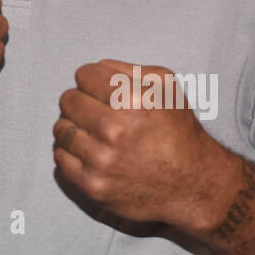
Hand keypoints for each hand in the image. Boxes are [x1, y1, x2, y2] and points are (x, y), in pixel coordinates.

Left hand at [52, 59, 226, 228]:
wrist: (193, 185)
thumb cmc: (179, 132)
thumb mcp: (167, 88)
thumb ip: (129, 70)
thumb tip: (96, 68)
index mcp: (132, 100)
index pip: (83, 75)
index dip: (92, 80)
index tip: (100, 91)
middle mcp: (114, 129)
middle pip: (68, 100)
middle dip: (81, 102)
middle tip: (96, 112)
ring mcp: (101, 160)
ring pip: (61, 129)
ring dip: (74, 127)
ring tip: (93, 133)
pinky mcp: (93, 185)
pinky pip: (60, 158)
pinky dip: (71, 152)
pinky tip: (90, 152)